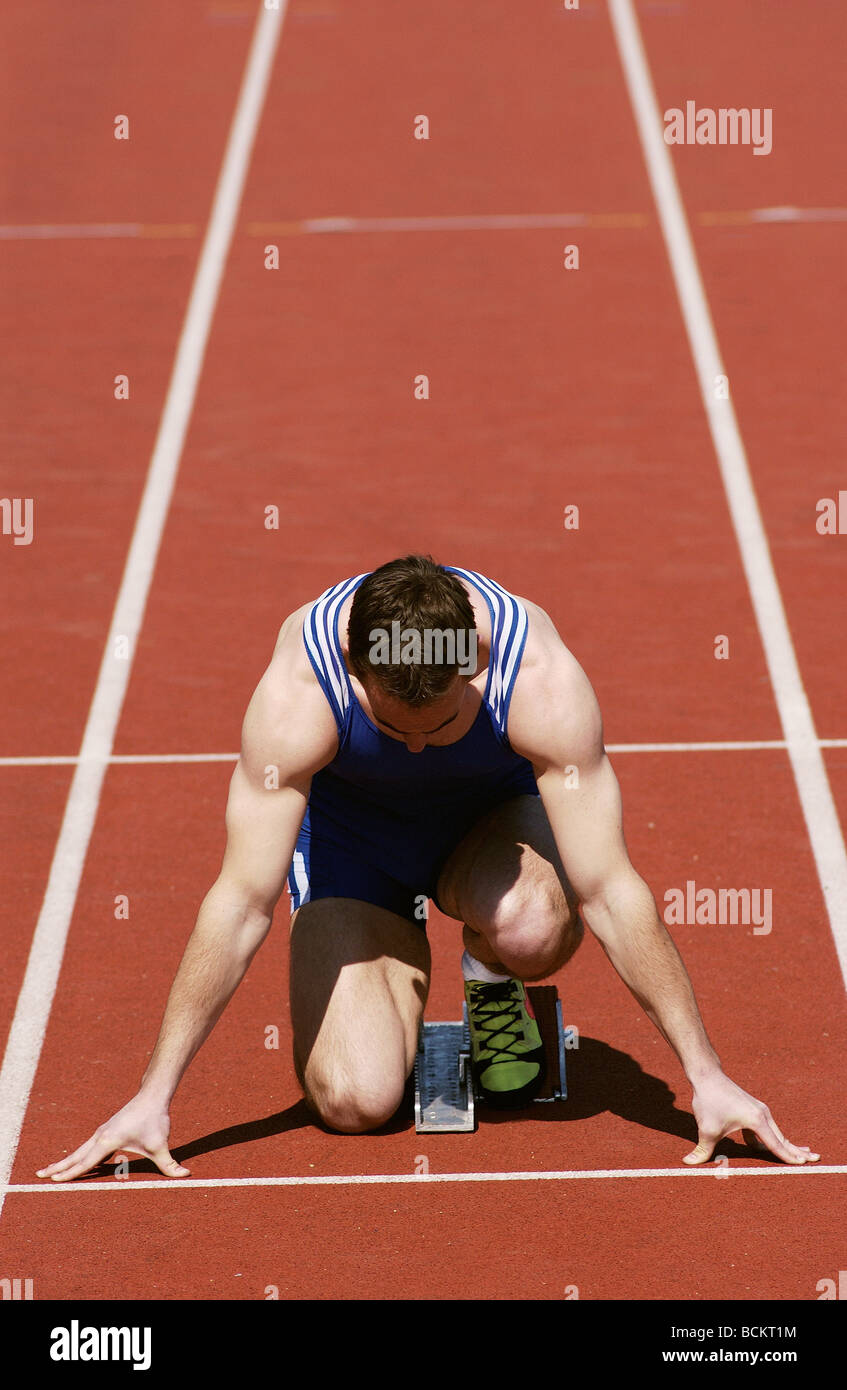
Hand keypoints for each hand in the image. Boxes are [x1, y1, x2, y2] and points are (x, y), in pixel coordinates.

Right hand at [36, 1095, 189, 1181]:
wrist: (152, 1095)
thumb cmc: (155, 1119)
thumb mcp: (162, 1145)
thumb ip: (170, 1164)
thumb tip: (186, 1175)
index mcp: (108, 1141)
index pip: (86, 1161)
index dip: (71, 1173)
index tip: (55, 1182)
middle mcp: (100, 1136)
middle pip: (75, 1156)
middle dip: (58, 1168)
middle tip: (39, 1176)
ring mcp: (102, 1132)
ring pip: (79, 1151)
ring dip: (64, 1162)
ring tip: (49, 1171)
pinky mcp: (106, 1131)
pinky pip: (88, 1147)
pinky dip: (77, 1156)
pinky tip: (74, 1163)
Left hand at [684, 1071, 819, 1165]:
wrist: (707, 1075)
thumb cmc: (709, 1101)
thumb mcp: (706, 1129)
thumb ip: (702, 1150)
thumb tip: (688, 1163)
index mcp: (757, 1120)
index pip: (776, 1144)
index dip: (789, 1157)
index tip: (803, 1165)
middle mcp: (763, 1114)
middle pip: (782, 1138)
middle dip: (797, 1151)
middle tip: (814, 1160)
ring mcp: (758, 1110)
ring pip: (774, 1133)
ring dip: (785, 1145)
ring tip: (799, 1155)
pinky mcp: (752, 1109)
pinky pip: (763, 1129)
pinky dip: (767, 1139)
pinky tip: (761, 1148)